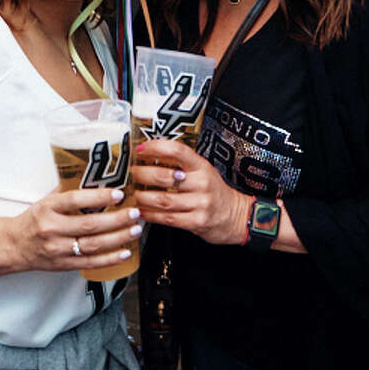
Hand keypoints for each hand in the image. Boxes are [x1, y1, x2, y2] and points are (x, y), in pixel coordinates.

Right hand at [7, 187, 141, 272]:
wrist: (14, 246)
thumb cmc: (33, 220)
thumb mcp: (46, 200)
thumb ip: (68, 190)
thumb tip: (95, 177)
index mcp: (48, 209)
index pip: (75, 200)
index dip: (98, 197)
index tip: (118, 193)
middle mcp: (52, 229)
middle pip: (89, 225)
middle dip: (116, 219)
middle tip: (135, 213)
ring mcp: (58, 249)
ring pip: (93, 245)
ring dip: (118, 237)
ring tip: (135, 229)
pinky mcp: (63, 265)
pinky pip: (91, 263)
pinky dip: (111, 259)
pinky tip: (125, 252)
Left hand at [132, 139, 249, 245]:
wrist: (236, 215)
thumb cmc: (213, 191)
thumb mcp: (203, 171)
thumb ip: (181, 164)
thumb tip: (149, 155)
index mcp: (202, 166)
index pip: (178, 151)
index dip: (156, 148)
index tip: (140, 149)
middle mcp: (202, 183)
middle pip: (165, 176)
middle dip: (142, 175)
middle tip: (132, 174)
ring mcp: (201, 203)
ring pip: (163, 200)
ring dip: (143, 197)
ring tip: (134, 195)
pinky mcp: (197, 222)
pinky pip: (168, 218)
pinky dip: (151, 215)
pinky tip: (142, 212)